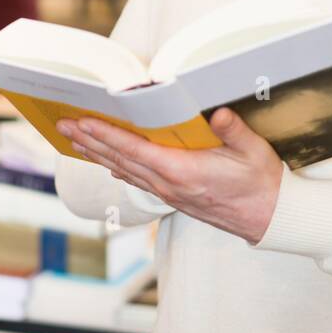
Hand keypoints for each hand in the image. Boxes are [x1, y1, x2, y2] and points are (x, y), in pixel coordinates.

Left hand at [56, 107, 284, 244]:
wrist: (268, 219)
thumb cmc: (261, 183)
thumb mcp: (254, 152)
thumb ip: (234, 130)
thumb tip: (219, 113)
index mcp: (183, 171)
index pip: (135, 150)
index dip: (106, 135)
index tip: (83, 122)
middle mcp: (168, 184)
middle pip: (120, 160)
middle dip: (89, 141)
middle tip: (63, 124)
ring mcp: (169, 193)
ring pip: (124, 170)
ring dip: (97, 154)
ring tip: (74, 139)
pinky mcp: (173, 196)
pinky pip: (137, 179)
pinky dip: (117, 167)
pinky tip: (107, 163)